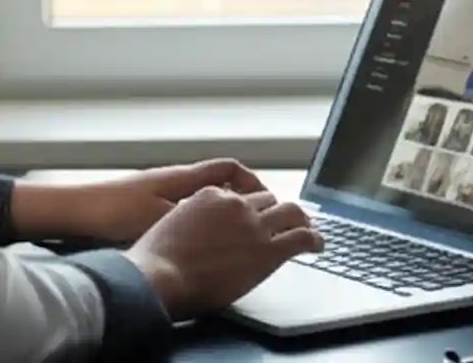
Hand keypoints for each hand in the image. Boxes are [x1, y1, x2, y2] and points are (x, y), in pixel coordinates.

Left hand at [11, 159, 266, 242]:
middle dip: (242, 198)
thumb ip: (195, 216)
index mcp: (184, 177)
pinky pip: (188, 207)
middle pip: (219, 181)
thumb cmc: (115, 211)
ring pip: (204, 196)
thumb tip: (229, 218)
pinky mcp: (148, 204)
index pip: (229, 168)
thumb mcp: (160, 216)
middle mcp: (176, 179)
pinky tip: (198, 240)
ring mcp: (161, 190)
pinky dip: (202, 219)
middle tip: (256, 220)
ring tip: (233, 232)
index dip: (252, 180)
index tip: (265, 200)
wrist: (74, 211)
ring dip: (221, 209)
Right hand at [125, 187, 323, 319]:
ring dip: (301, 221)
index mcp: (211, 195)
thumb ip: (191, 224)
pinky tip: (318, 245)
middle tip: (287, 221)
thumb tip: (197, 239)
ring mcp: (254, 224)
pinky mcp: (267, 248)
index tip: (258, 215)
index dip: (253, 207)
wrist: (161, 277)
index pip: (243, 195)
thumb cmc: (155, 262)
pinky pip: (301, 237)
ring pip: (290, 212)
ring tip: (309, 229)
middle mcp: (236, 204)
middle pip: (268, 201)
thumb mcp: (169, 227)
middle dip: (278, 212)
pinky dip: (314, 239)